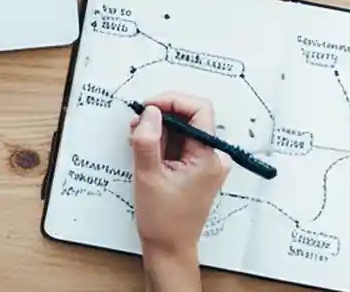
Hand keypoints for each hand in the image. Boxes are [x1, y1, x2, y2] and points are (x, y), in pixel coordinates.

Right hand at [129, 93, 230, 262]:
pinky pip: (180, 143)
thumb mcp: (147, 177)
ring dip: (159, 128)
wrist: (169, 248)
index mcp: (208, 157)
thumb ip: (147, 141)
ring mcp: (206, 163)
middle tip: (136, 124)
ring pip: (183, 129)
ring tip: (136, 138)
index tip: (148, 107)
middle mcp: (213, 157)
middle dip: (161, 114)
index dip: (172, 101)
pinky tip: (145, 149)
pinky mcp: (197, 168)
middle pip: (190, 116)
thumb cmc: (163, 220)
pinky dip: (162, 140)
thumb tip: (151, 111)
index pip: (199, 110)